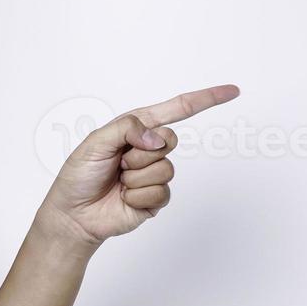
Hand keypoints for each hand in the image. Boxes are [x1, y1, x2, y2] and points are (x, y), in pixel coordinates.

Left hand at [39, 84, 239, 245]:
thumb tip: (158, 137)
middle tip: (119, 163)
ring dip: (136, 177)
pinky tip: (124, 199)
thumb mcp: (95, 142)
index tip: (232, 91)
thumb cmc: (80, 175)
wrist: (74, 214)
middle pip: (170, 141)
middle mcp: (149, 149)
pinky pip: (160, 193)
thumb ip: (127, 128)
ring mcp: (154, 174)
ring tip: (119, 182)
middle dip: (140, 153)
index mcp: (136, 128)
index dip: (206, 100)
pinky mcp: (156, 198)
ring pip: (165, 169)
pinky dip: (137, 197)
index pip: (177, 110)